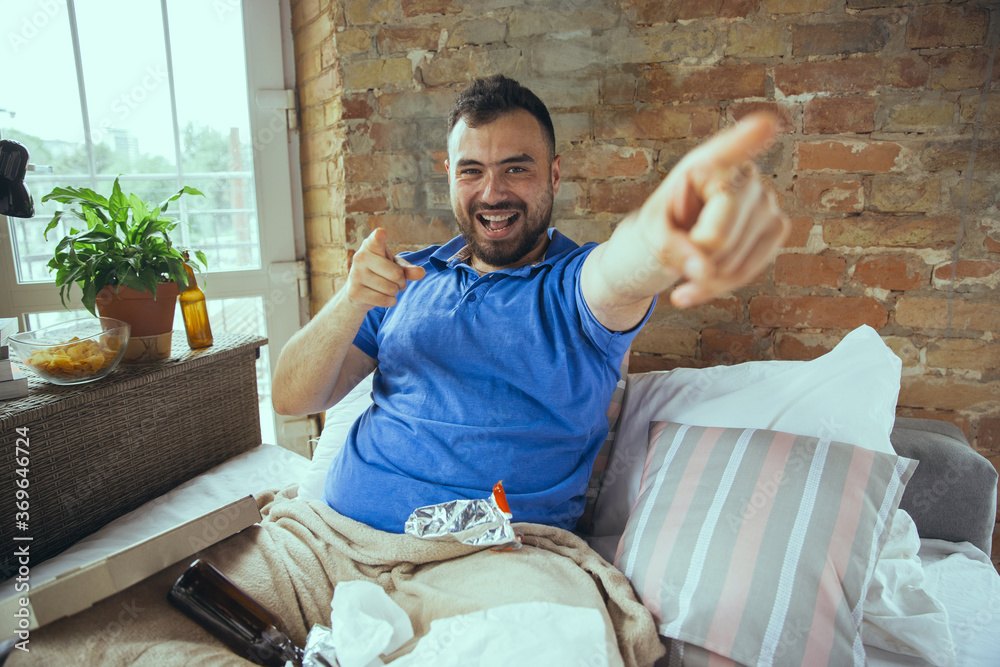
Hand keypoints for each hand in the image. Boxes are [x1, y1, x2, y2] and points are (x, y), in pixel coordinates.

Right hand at [345, 228, 424, 310]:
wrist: (358, 290)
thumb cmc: (380, 272)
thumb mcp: (395, 265)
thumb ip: (408, 268)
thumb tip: (421, 273)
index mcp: (371, 246)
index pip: (376, 240)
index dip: (379, 237)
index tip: (381, 233)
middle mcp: (360, 257)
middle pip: (396, 274)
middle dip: (402, 281)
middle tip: (396, 280)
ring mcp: (355, 275)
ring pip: (391, 289)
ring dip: (395, 292)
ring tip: (387, 287)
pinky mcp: (354, 293)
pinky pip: (384, 300)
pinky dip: (390, 301)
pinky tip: (382, 296)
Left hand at [637, 113, 789, 307]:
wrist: (682, 231)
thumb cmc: (666, 220)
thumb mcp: (653, 231)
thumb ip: (670, 249)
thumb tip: (703, 271)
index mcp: (708, 162)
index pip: (730, 150)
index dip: (748, 139)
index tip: (767, 124)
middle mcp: (746, 175)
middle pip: (718, 240)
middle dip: (693, 258)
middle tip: (678, 250)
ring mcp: (768, 200)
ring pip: (732, 263)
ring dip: (704, 277)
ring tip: (690, 259)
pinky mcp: (778, 226)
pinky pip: (748, 271)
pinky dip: (719, 285)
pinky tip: (700, 281)